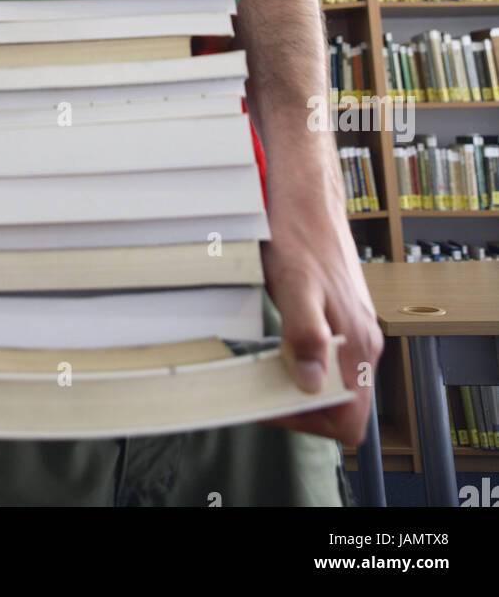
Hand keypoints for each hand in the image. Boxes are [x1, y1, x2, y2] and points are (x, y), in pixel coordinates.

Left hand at [258, 190, 384, 448]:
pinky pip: (324, 358)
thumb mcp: (294, 283)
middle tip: (254, 392)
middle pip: (339, 407)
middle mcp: (362, 340)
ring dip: (294, 386)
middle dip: (296, 408)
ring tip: (257, 373)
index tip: (269, 406)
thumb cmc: (300, 231)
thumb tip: (311, 382)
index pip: (350, 421)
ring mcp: (351, 328)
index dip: (309, 423)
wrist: (307, 192)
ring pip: (330, 383)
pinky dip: (296, 364)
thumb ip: (305, 333)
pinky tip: (270, 349)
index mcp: (357, 342)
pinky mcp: (338, 315)